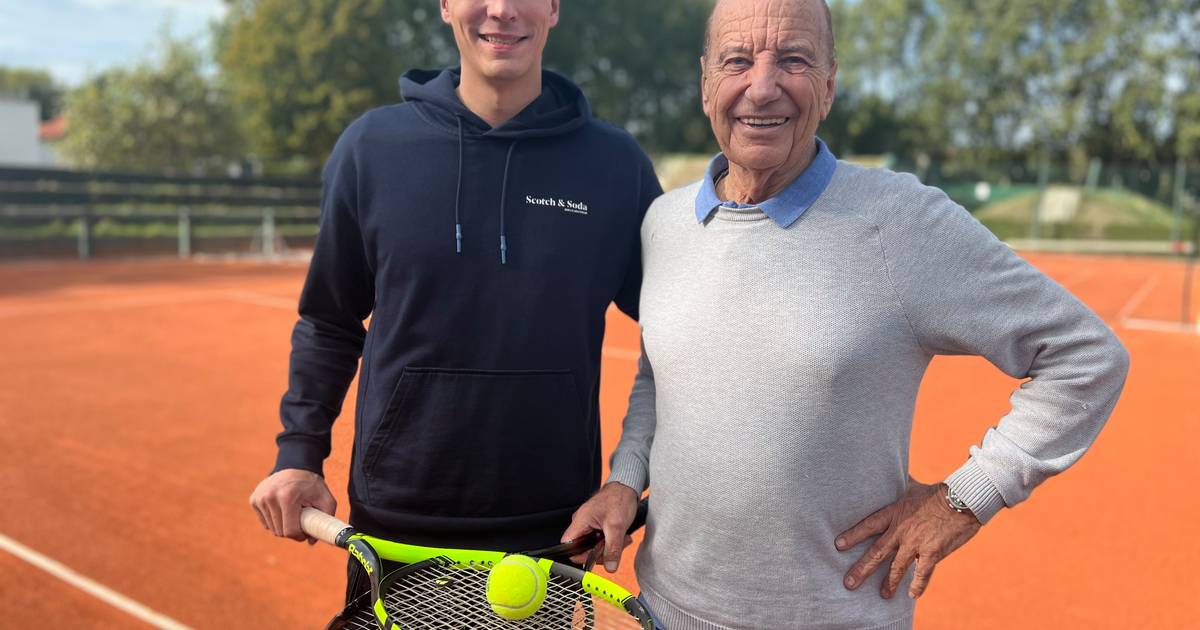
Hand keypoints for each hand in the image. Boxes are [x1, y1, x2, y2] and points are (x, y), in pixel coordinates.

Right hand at [249, 468, 336, 543]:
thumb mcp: (326, 500)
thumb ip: (325, 520)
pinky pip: (264, 522)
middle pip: (279, 532)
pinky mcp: (253, 499)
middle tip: (300, 521)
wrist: (296, 467)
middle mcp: (270, 497)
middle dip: (291, 531)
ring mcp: (259, 498)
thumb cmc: (312, 486)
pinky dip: (274, 520)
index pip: (290, 531)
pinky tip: (281, 509)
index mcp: (287, 497)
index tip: (306, 531)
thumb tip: (311, 542)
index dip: (300, 535)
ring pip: (271, 528)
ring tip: (291, 512)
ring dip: (282, 525)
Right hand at [560, 482, 639, 571]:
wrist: (627, 487)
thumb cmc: (618, 498)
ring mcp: (590, 525)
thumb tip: (610, 567)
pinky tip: (622, 536)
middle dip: (602, 552)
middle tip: (616, 547)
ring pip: (594, 546)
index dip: (580, 556)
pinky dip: (612, 541)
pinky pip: (601, 540)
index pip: (568, 546)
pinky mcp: (598, 526)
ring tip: (623, 539)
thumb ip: (613, 549)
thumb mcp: (616, 526)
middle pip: (583, 549)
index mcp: (580, 521)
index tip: (595, 557)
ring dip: (610, 547)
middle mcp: (582, 524)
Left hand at [835, 478, 980, 598]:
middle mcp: (901, 530)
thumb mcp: (912, 487)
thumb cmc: (937, 493)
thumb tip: (888, 469)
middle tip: (848, 583)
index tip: (838, 546)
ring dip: (888, 582)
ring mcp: (917, 543)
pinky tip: (912, 595)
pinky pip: (923, 573)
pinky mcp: (933, 552)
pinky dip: (918, 585)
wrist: (963, 500)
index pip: (868, 525)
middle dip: (861, 569)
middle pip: (877, 552)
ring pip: (897, 567)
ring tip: (882, 595)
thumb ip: (898, 485)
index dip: (853, 535)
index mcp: (894, 513)